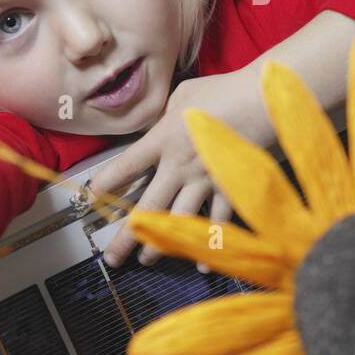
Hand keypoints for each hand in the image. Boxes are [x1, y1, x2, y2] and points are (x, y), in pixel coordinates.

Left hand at [89, 70, 269, 268]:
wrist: (261, 102)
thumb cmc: (224, 92)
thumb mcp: (185, 94)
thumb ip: (168, 113)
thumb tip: (161, 121)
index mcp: (162, 139)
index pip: (125, 167)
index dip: (106, 184)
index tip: (93, 196)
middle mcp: (178, 167)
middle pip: (146, 208)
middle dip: (126, 237)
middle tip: (112, 256)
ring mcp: (204, 182)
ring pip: (177, 222)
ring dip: (160, 246)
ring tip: (147, 260)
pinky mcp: (230, 189)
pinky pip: (217, 223)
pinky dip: (210, 245)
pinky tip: (201, 263)